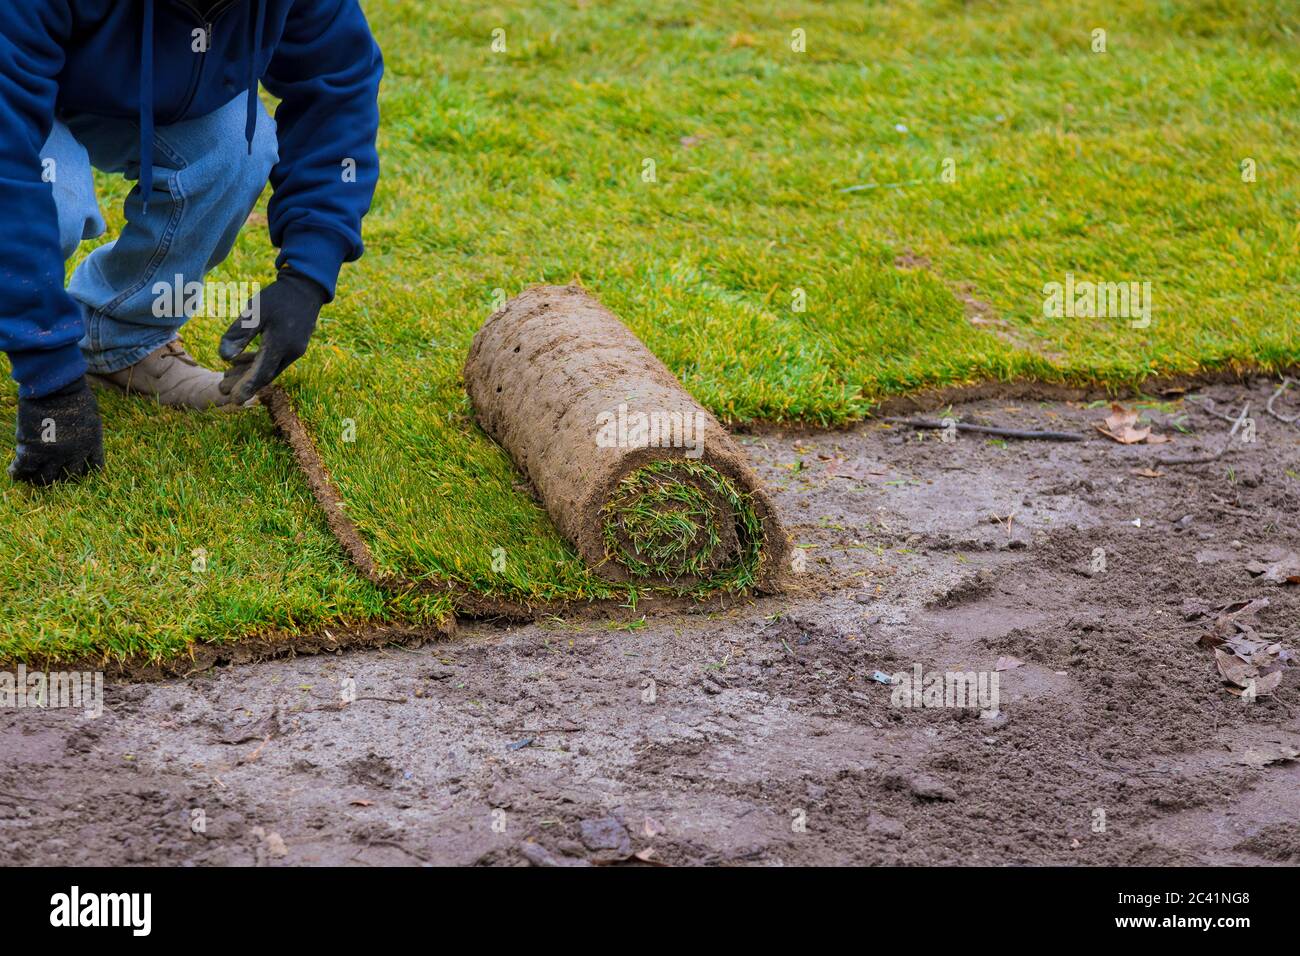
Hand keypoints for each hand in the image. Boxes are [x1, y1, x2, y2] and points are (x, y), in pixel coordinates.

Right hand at [9, 377, 104, 485]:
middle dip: (58, 477)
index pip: (93, 469)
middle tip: (46, 473)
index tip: (72, 469)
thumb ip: (85, 430)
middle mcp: (75, 454)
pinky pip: (23, 469)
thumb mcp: (89, 413)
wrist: (54, 386)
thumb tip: (77, 436)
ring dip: (36, 478)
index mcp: (92, 444)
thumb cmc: (72, 393)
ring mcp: (54, 454)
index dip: (82, 471)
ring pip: (45, 479)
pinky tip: (13, 470)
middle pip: (68, 478)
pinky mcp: (32, 450)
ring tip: (29, 476)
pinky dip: (17, 473)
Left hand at [218, 269, 327, 403]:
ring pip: (269, 369)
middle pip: (264, 375)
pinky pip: (274, 361)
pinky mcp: (294, 346)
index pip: (261, 374)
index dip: (246, 387)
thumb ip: (239, 334)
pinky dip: (258, 363)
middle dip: (243, 383)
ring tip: (226, 375)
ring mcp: (294, 350)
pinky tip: (241, 360)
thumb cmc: (278, 297)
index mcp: (280, 346)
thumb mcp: (255, 311)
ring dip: (248, 373)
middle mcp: (290, 353)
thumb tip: (223, 358)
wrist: (305, 288)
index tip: (233, 400)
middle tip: (221, 388)